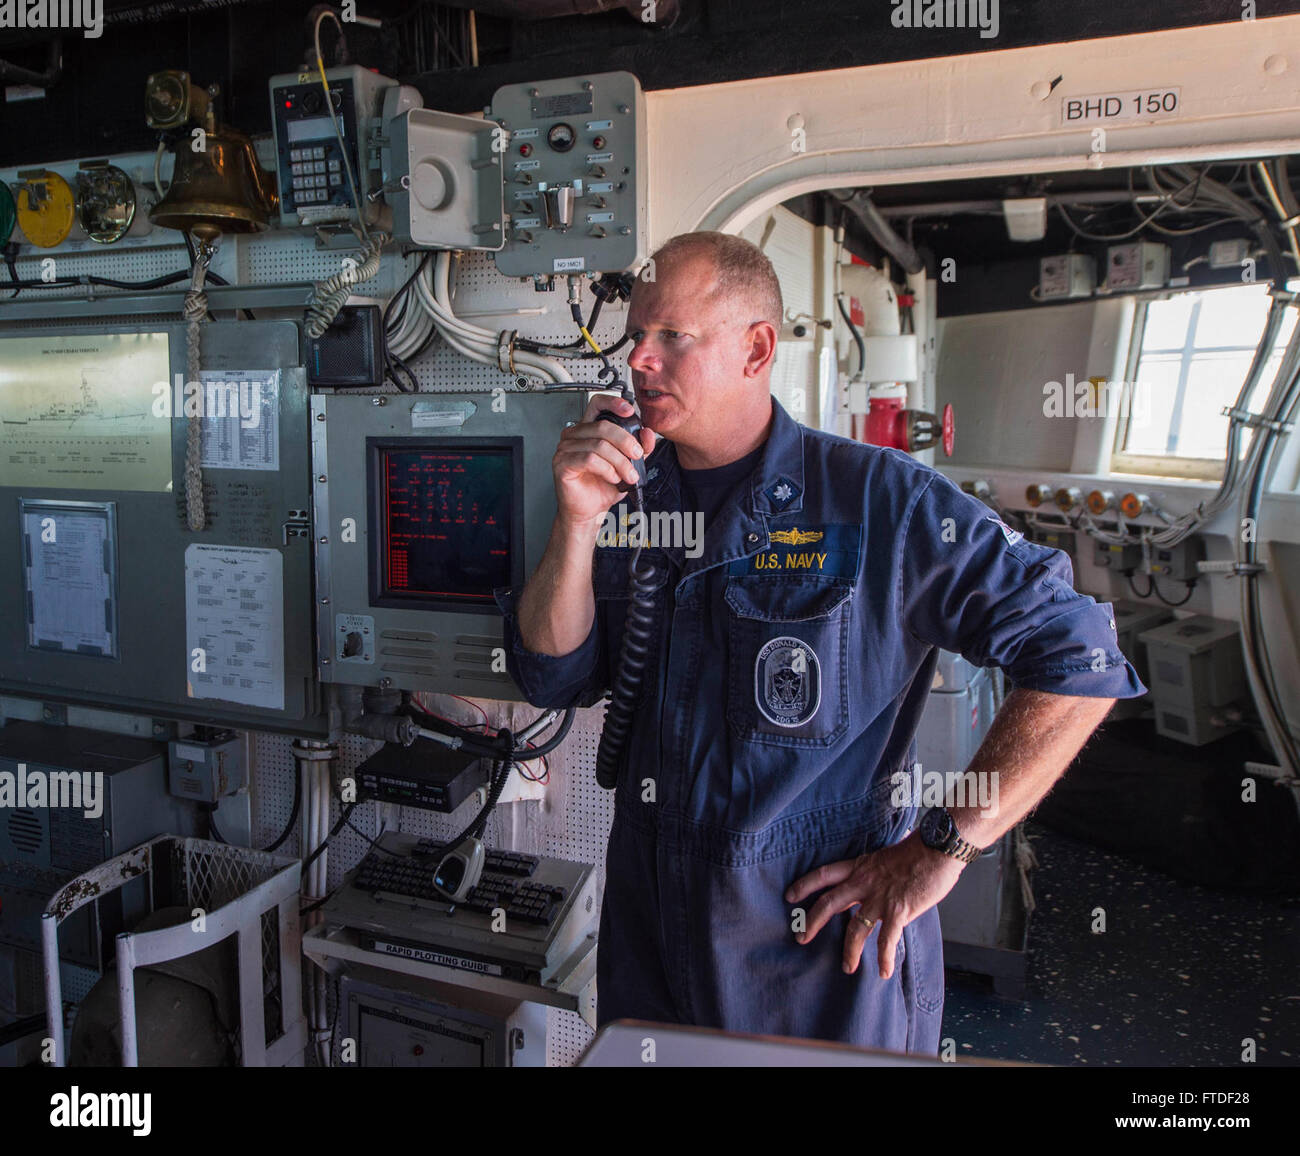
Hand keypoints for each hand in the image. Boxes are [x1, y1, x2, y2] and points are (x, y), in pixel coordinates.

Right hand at [552, 394, 656, 525]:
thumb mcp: (628, 464)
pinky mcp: (562, 464)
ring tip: (627, 475)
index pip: (597, 404)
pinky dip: (606, 469)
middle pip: (603, 426)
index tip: (629, 411)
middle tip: (637, 455)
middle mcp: (574, 436)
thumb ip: (639, 447)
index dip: (613, 403)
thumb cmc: (602, 487)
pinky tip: (612, 478)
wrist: (589, 510)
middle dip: (626, 441)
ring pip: (599, 445)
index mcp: (588, 430)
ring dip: (620, 462)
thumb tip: (647, 433)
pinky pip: (589, 460)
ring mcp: (565, 449)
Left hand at [785, 832, 964, 978]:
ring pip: (855, 929)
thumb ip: (875, 873)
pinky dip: (884, 958)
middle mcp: (864, 882)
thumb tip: (874, 882)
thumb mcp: (886, 858)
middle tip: (800, 938)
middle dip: (812, 922)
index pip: (824, 874)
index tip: (790, 895)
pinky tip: (884, 971)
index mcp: (860, 866)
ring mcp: (880, 898)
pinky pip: (887, 940)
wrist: (937, 847)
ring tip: (847, 967)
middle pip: (829, 903)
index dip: (805, 885)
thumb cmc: (918, 850)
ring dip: (849, 951)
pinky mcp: (898, 911)